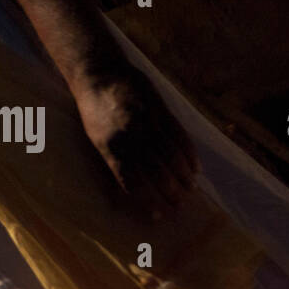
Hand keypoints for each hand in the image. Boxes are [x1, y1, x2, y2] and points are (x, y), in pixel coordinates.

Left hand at [70, 67, 199, 219]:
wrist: (99, 73)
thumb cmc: (93, 110)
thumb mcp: (95, 138)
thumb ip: (112, 162)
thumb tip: (122, 193)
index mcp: (110, 148)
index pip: (131, 182)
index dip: (146, 201)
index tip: (158, 215)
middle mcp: (130, 137)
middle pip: (156, 172)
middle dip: (170, 192)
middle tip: (180, 206)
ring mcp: (147, 122)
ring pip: (171, 156)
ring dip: (184, 176)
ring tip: (190, 189)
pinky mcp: (160, 109)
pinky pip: (179, 135)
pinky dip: (189, 154)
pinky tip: (195, 167)